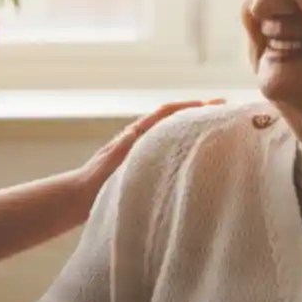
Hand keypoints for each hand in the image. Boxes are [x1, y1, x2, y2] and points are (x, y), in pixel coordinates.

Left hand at [75, 98, 225, 213]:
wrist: (78, 197)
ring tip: (217, 127)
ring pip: (171, 133)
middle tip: (224, 111)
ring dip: (191, 127)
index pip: (166, 112)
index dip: (189, 106)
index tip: (212, 103)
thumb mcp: (114, 164)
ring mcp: (141, 149)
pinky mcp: (141, 163)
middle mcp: (140, 137)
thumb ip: (127, 147)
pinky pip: (167, 148)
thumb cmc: (95, 183)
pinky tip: (197, 153)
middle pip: (173, 119)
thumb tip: (140, 131)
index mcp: (135, 134)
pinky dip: (182, 144)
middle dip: (196, 112)